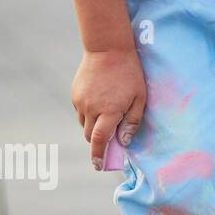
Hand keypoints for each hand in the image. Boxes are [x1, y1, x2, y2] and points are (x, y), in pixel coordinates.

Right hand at [70, 48, 145, 168]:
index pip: (100, 139)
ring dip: (94, 128)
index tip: (98, 166)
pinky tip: (100, 103)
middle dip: (98, 142)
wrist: (107, 48)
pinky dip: (89, 115)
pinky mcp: (75, 94)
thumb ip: (132, 122)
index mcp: (109, 111)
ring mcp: (80, 101)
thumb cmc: (129, 74)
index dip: (98, 155)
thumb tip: (124, 141)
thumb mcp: (140, 98)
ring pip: (84, 125)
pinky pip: (81, 112)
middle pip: (90, 136)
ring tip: (107, 117)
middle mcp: (91, 108)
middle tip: (109, 142)